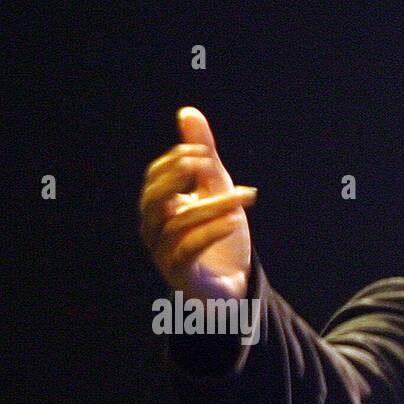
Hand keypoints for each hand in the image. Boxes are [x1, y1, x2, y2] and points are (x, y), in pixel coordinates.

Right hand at [138, 107, 255, 299]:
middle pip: (155, 198)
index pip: (155, 178)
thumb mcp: (215, 191)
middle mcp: (153, 229)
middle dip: (179, 177)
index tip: (202, 150)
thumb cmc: (219, 237)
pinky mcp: (181, 274)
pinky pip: (190, 248)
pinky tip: (234, 220)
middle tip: (207, 162)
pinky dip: (212, 231)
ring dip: (214, 205)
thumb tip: (188, 112)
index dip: (175, 161)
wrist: (232, 287)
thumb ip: (203, 156)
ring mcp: (164, 253)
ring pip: (179, 222)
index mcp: (157, 208)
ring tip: (245, 195)